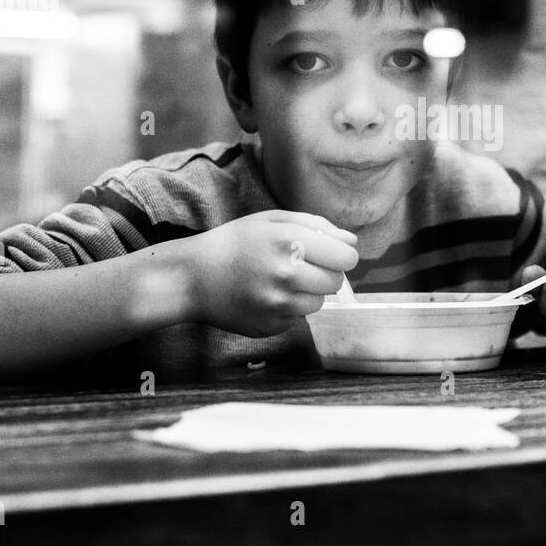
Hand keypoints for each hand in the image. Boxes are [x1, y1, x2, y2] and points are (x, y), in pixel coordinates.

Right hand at [180, 210, 358, 336]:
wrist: (193, 277)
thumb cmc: (235, 243)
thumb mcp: (272, 220)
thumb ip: (317, 226)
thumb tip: (352, 242)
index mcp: (290, 241)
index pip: (346, 257)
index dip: (341, 255)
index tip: (329, 254)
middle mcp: (286, 274)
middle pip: (336, 282)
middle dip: (325, 274)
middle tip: (302, 267)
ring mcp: (278, 304)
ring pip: (319, 302)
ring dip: (307, 292)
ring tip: (280, 281)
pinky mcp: (270, 326)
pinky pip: (297, 318)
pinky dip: (288, 308)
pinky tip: (265, 296)